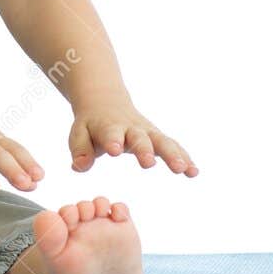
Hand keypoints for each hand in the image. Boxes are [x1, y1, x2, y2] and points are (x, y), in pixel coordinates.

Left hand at [69, 92, 198, 176]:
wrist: (105, 101)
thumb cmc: (91, 125)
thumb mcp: (79, 133)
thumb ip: (80, 150)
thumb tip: (79, 167)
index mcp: (109, 127)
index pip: (110, 134)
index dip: (112, 141)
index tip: (114, 151)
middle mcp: (131, 128)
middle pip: (140, 138)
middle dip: (145, 150)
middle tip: (149, 163)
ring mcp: (147, 132)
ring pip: (162, 141)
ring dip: (173, 155)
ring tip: (184, 169)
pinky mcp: (158, 137)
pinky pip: (173, 146)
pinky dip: (184, 157)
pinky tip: (194, 172)